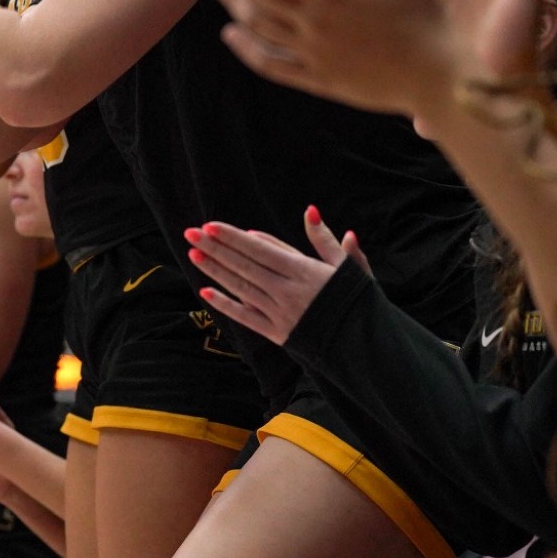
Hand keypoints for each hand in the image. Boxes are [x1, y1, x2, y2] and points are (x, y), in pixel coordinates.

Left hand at [183, 207, 369, 345]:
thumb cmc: (357, 301)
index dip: (234, 238)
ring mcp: (280, 314)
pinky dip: (224, 305)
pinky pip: (246, 317)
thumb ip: (325, 240)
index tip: (211, 225)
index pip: (260, 251)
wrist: (366, 346)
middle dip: (215, 249)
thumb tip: (310, 211)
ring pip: (241, 289)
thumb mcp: (347, 266)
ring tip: (193, 254)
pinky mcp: (277, 333)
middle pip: (244, 267)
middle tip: (190, 233)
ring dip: (215, 271)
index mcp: (304, 272)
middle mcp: (288, 292)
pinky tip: (204, 292)